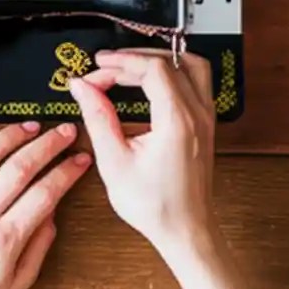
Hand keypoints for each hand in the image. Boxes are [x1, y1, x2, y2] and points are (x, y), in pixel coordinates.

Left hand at [0, 121, 90, 288]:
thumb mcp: (19, 283)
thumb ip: (39, 245)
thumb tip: (52, 213)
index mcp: (4, 239)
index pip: (45, 191)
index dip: (67, 170)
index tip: (79, 159)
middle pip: (20, 167)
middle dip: (48, 144)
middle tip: (63, 131)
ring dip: (10, 136)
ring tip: (28, 127)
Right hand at [69, 49, 215, 253]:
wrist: (185, 229)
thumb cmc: (155, 205)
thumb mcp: (114, 162)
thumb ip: (97, 118)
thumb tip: (82, 87)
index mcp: (177, 121)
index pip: (151, 69)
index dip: (120, 64)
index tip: (96, 71)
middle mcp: (198, 114)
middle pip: (170, 62)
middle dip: (133, 59)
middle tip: (105, 67)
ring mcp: (206, 117)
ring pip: (190, 65)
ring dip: (158, 59)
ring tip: (128, 65)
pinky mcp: (206, 123)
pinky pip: (196, 81)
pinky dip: (173, 72)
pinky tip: (151, 81)